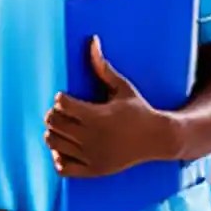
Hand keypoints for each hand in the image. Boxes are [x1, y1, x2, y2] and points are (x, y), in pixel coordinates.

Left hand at [44, 37, 183, 178]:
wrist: (158, 139)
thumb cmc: (138, 109)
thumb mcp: (122, 87)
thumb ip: (102, 67)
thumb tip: (92, 40)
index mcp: (98, 116)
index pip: (61, 104)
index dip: (61, 98)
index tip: (68, 97)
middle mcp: (92, 138)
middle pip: (53, 122)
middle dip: (54, 114)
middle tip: (64, 112)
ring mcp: (92, 156)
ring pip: (53, 143)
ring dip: (54, 132)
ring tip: (65, 127)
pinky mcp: (93, 170)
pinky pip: (62, 166)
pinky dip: (59, 156)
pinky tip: (67, 146)